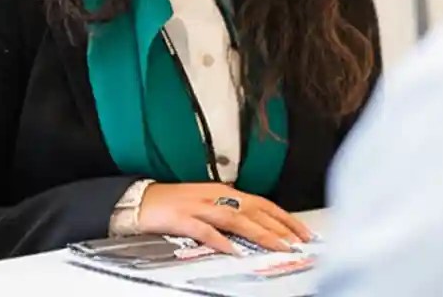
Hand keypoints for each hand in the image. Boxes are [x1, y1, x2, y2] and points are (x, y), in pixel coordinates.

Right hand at [138, 183, 311, 253]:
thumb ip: (230, 213)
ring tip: (277, 245)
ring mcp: (198, 206)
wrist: (139, 199)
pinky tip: (233, 250)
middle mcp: (214, 196)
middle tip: (298, 241)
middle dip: (279, 226)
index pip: (261, 203)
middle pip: (254, 210)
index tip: (302, 231)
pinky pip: (204, 230)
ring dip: (259, 232)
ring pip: (236, 219)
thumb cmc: (173, 203)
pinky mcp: (182, 218)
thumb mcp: (207, 203)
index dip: (284, 217)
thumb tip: (256, 227)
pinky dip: (220, 240)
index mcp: (223, 192)